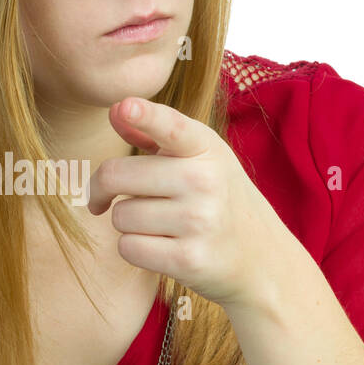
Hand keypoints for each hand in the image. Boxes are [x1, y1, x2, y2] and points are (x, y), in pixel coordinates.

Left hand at [86, 96, 294, 311]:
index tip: (125, 105)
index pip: (171, 126)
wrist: (261, 256)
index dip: (145, 115)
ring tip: (157, 224)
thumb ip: (153, 132)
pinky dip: (134, 249)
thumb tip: (116, 110)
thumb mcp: (198, 157)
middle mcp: (204, 180)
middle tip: (105, 197)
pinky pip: (127, 247)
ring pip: (119, 216)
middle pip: (116, 176)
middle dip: (102, 189)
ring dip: (127, 223)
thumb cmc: (216, 197)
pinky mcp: (188, 259)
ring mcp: (199, 221)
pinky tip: (160, 246)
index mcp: (205, 147)